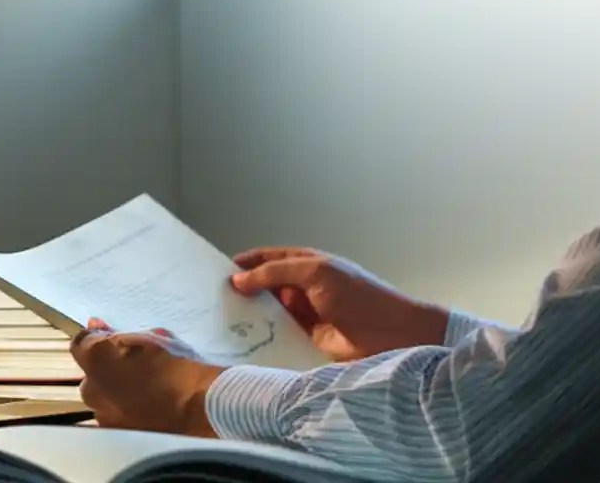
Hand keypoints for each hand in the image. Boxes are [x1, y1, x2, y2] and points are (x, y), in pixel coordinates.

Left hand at [70, 318, 225, 436]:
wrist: (198, 406)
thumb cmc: (178, 365)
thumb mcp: (152, 337)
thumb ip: (121, 333)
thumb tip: (97, 326)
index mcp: (97, 356)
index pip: (81, 342)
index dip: (95, 338)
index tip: (107, 336)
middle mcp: (91, 386)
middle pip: (91, 374)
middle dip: (106, 370)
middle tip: (132, 368)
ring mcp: (101, 413)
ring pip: (102, 398)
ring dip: (114, 393)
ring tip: (143, 392)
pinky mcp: (114, 434)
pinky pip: (113, 417)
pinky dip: (123, 412)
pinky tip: (145, 410)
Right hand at [231, 247, 447, 361]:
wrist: (390, 335)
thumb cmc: (357, 296)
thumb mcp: (315, 273)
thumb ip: (275, 274)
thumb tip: (237, 279)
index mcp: (306, 264)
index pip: (268, 259)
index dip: (244, 262)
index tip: (215, 271)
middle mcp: (302, 287)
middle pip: (264, 286)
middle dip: (242, 291)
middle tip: (209, 299)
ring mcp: (303, 315)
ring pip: (268, 312)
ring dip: (249, 315)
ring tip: (217, 320)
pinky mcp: (304, 341)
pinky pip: (277, 335)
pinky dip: (261, 336)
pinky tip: (239, 340)